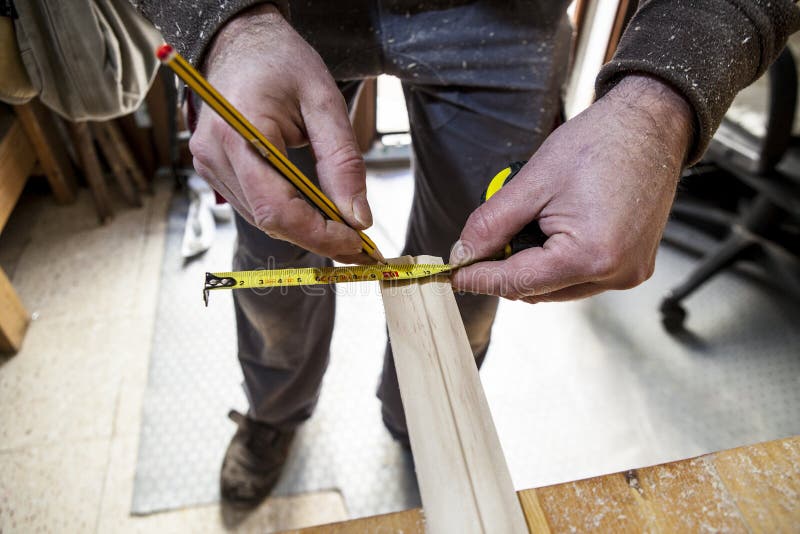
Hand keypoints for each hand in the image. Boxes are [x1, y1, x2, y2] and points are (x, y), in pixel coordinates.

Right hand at [189, 4, 372, 262]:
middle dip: (318, 238)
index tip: (357, 244)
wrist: (242, 41)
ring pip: (261, 219)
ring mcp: (209, 164)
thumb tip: (357, 217)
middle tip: (360, 248)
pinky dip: (288, 216)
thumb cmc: (282, 62)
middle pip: (269, 220)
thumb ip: (343, 162)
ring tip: (345, 232)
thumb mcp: (325, 103)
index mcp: (240, 131)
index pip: (278, 208)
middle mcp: (216, 154)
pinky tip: (315, 213)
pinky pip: (253, 206)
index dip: (319, 235)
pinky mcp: (214, 169)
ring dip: (305, 230)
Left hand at [450, 75, 693, 301]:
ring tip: (530, 224)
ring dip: (532, 268)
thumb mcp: (533, 182)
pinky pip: (581, 277)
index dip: (479, 278)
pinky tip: (553, 231)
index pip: (518, 283)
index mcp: (591, 256)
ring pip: (557, 288)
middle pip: (536, 291)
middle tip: (487, 240)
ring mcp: (628, 272)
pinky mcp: (634, 265)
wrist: (650, 124)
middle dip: (506, 269)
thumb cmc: (601, 143)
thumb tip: (464, 254)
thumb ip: (492, 224)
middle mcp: (615, 274)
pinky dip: (557, 263)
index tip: (454, 274)